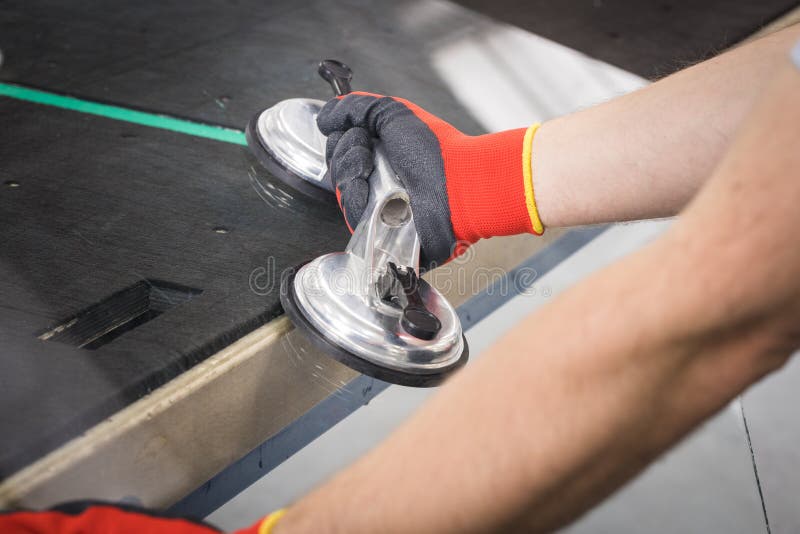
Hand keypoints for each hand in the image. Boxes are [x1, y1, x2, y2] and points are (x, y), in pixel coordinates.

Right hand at [316, 92, 542, 268]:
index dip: (342, 139)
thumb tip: (324, 117)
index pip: (344, 147)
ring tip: (370, 172)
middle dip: (346, 155)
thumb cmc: (436, 151)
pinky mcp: (381, 232)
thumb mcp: (394, 113)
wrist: (459, 187)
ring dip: (349, 176)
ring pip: (342, 191)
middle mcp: (381, 178)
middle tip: (367, 153)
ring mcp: (380, 205)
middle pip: (338, 168)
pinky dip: (355, 201)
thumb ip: (356, 107)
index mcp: (385, 152)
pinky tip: (369, 195)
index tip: (357, 133)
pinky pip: (352, 217)